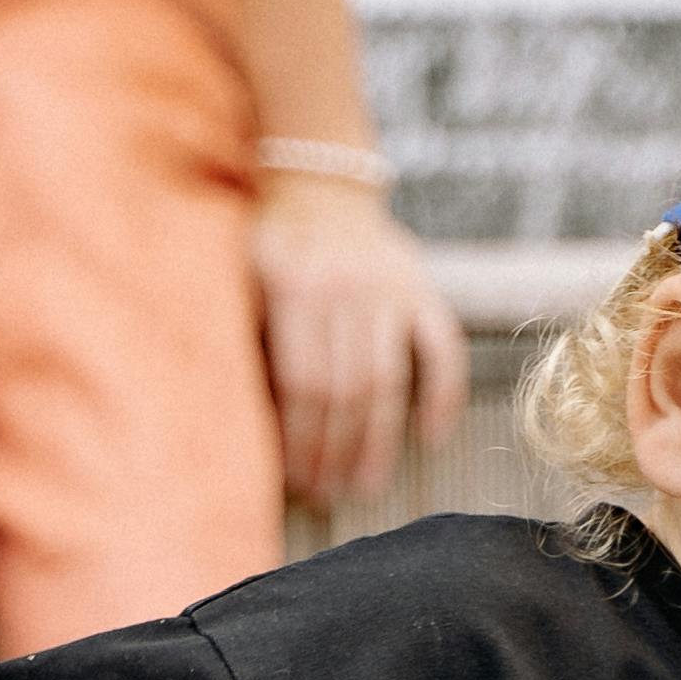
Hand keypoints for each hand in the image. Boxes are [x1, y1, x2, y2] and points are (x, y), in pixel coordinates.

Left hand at [251, 177, 470, 510]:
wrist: (318, 184)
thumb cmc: (266, 245)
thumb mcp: (240, 278)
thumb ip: (244, 338)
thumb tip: (236, 419)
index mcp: (295, 287)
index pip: (301, 382)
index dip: (298, 437)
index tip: (291, 478)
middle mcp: (348, 287)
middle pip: (345, 390)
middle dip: (334, 451)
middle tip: (325, 495)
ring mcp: (392, 288)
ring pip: (388, 380)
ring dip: (378, 442)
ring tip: (366, 486)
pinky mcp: (423, 288)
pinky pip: (444, 349)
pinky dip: (442, 396)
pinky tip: (430, 440)